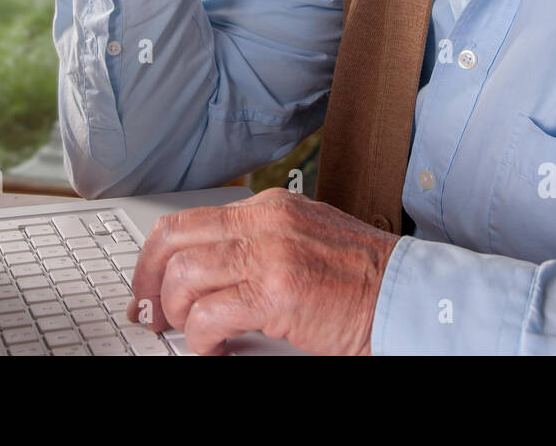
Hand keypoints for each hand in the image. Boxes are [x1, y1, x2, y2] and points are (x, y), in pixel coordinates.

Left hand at [123, 187, 399, 354]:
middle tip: (149, 315)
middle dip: (149, 282)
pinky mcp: (278, 290)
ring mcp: (271, 252)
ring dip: (177, 313)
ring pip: (184, 275)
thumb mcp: (306, 241)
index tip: (147, 288)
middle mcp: (266, 220)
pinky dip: (201, 337)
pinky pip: (210, 314)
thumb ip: (258, 246)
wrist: (408, 295)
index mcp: (270, 206)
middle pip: (174, 239)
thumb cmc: (363, 278)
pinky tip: (214, 348)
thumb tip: (208, 275)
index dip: (156, 258)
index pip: (189, 219)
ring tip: (192, 334)